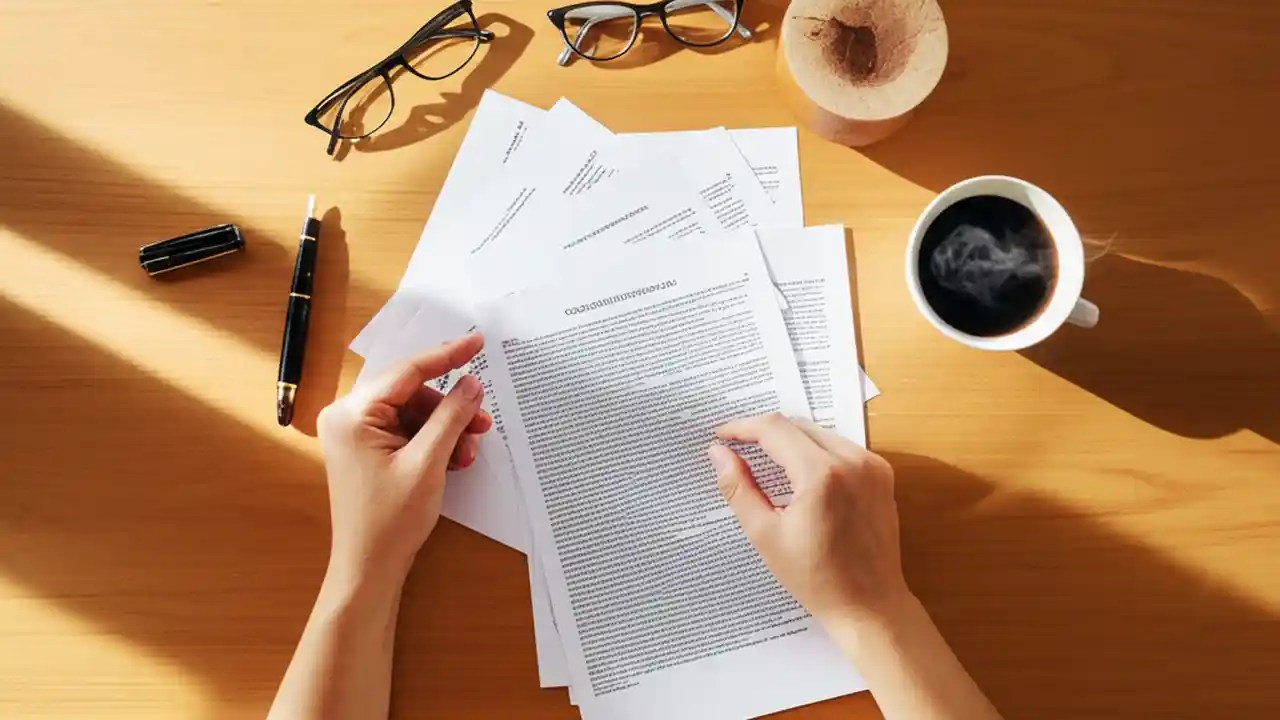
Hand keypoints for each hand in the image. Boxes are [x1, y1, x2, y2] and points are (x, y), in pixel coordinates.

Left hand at [317, 333, 490, 583]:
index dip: (447, 355)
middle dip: (450, 407)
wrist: (369, 567)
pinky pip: (406, 430)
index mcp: (353, 413)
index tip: (477, 342)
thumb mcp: (428, 462)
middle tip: (482, 421)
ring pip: (413, 412)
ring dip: (446, 428)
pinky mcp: (364, 449)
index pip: (407, 371)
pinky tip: (453, 459)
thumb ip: (451, 416)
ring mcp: (354, 433)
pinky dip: (432, 440)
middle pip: (412, 392)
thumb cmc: (391, 520)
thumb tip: (471, 383)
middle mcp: (347, 415)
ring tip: (468, 452)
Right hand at [708, 413, 908, 629]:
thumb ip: (738, 488)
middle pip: (797, 425)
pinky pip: (841, 447)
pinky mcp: (882, 474)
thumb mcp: (766, 535)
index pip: (774, 429)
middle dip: (763, 431)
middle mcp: (852, 460)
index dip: (742, 427)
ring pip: (819, 433)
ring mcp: (872, 464)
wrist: (870, 605)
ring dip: (789, 439)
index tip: (720, 436)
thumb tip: (718, 453)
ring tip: (762, 456)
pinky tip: (798, 470)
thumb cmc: (815, 578)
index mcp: (821, 474)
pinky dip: (815, 450)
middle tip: (735, 446)